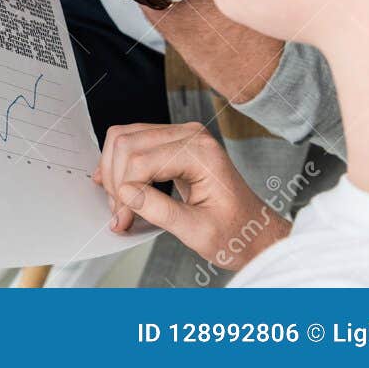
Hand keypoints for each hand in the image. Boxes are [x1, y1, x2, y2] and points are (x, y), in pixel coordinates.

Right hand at [95, 122, 290, 269]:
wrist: (254, 231)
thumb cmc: (236, 231)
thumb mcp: (198, 231)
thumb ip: (160, 211)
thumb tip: (126, 194)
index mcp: (202, 153)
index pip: (142, 161)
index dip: (125, 191)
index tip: (123, 218)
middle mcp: (190, 136)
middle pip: (128, 143)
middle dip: (116, 180)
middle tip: (120, 213)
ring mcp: (181, 136)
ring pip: (125, 138)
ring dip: (114, 172)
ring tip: (121, 204)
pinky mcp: (173, 144)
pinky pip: (134, 143)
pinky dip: (120, 165)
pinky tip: (119, 186)